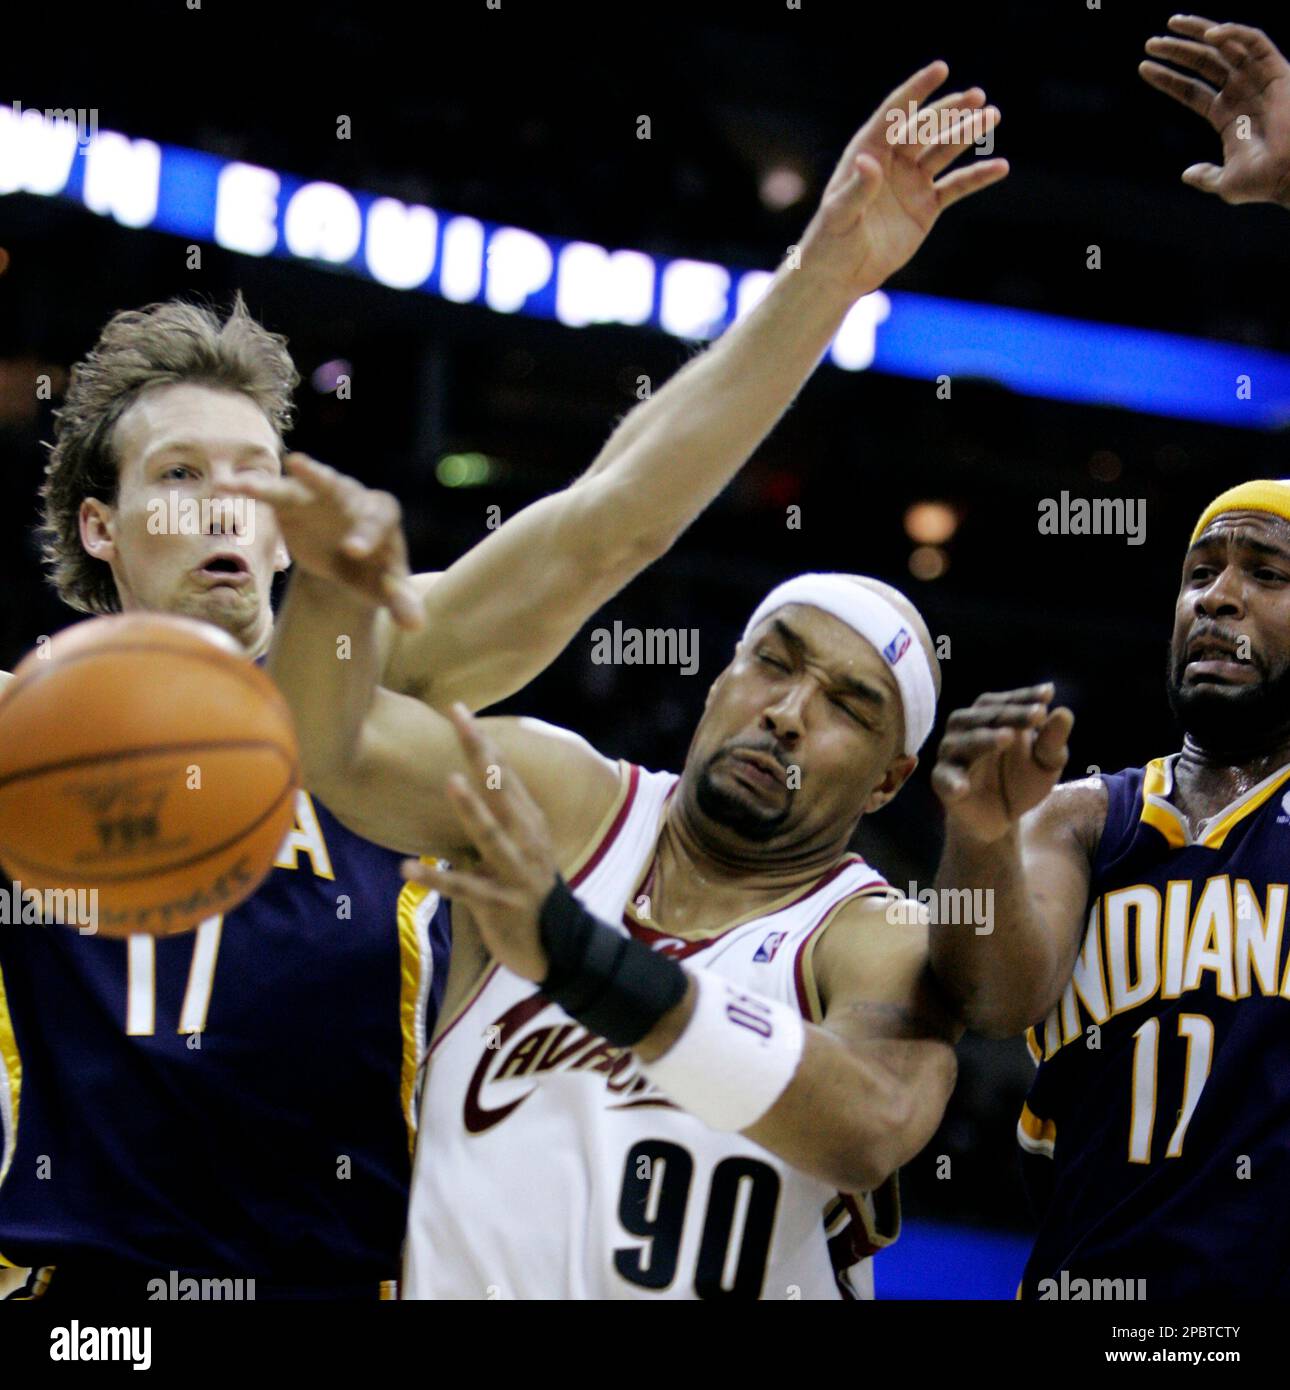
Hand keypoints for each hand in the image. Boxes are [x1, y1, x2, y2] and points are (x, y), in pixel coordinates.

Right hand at [219, 452, 423, 628]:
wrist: (348, 562)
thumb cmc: (374, 572)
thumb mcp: (386, 588)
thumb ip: (401, 602)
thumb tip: (415, 626)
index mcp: (381, 514)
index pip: (377, 520)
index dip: (366, 535)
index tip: (353, 552)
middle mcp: (350, 496)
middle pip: (338, 487)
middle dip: (322, 482)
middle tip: (301, 465)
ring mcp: (318, 495)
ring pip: (297, 485)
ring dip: (272, 485)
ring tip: (247, 483)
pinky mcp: (291, 502)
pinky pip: (270, 493)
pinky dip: (250, 490)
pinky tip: (225, 486)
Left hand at [401, 704, 557, 982]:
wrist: (560, 947)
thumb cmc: (531, 891)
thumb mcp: (521, 847)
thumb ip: (500, 816)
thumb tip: (467, 780)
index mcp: (529, 823)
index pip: (504, 773)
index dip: (482, 742)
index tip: (459, 709)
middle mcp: (526, 840)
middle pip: (502, 790)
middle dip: (480, 754)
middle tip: (459, 720)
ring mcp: (516, 872)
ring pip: (491, 836)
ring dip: (471, 809)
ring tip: (451, 782)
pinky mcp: (501, 905)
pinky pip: (465, 889)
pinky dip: (436, 879)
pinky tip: (406, 869)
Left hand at [798, 60, 1007, 298]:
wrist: (842, 273)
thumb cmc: (830, 241)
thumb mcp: (839, 214)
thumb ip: (857, 189)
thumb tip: (868, 161)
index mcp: (867, 153)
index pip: (894, 115)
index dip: (916, 91)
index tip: (941, 69)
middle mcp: (892, 162)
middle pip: (925, 128)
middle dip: (950, 111)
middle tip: (977, 96)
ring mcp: (912, 182)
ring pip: (944, 151)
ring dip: (968, 133)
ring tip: (993, 116)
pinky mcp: (926, 206)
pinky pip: (957, 186)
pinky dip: (978, 177)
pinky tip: (1000, 167)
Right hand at [931, 683, 1073, 844]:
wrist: (1000, 818)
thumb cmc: (1021, 780)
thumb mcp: (1046, 763)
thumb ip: (1052, 741)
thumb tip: (1064, 712)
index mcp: (990, 719)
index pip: (1004, 702)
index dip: (1025, 697)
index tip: (1048, 695)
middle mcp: (965, 730)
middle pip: (983, 716)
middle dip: (1011, 714)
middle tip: (1038, 714)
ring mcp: (951, 755)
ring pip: (960, 742)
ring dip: (983, 739)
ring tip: (1007, 738)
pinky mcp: (942, 782)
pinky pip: (943, 778)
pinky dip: (951, 781)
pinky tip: (964, 787)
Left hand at [1140, 16, 1289, 206]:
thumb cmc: (1264, 181)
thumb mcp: (1226, 183)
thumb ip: (1206, 177)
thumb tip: (1187, 174)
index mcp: (1227, 116)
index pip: (1192, 90)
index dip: (1169, 78)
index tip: (1144, 67)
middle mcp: (1242, 93)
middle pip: (1205, 63)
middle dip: (1178, 51)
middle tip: (1151, 43)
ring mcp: (1258, 79)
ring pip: (1226, 45)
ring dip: (1198, 33)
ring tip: (1171, 25)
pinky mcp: (1278, 70)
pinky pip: (1254, 42)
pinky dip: (1233, 34)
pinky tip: (1208, 35)